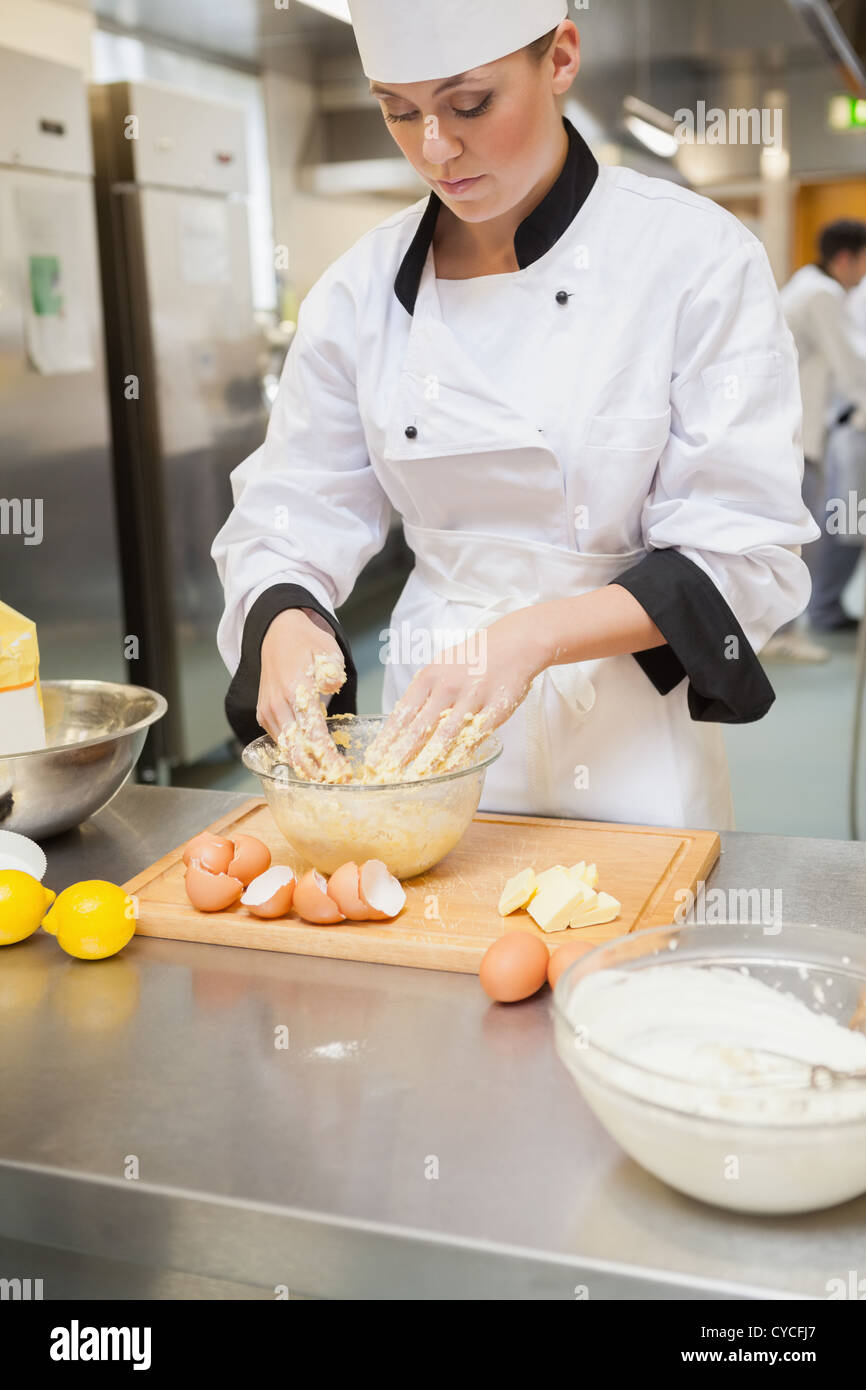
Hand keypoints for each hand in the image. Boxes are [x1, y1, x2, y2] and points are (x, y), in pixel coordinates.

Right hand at [257, 608, 348, 781]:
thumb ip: (331, 670)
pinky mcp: (263, 714)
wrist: (277, 634)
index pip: (312, 730)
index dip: (326, 754)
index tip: (341, 771)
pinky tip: (309, 763)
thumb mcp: (327, 649)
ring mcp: (268, 710)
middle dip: (315, 768)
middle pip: (295, 746)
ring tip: (324, 777)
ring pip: (285, 747)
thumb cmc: (307, 644)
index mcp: (295, 688)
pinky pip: (278, 740)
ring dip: (304, 764)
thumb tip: (330, 684)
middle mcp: (277, 703)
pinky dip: (293, 753)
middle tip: (336, 781)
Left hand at [365, 609, 550, 778]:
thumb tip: (400, 724)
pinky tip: (449, 769)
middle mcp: (447, 687)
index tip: (375, 759)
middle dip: (400, 754)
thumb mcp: (440, 668)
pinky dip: (461, 754)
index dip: (387, 739)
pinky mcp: (496, 708)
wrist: (514, 643)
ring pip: (446, 733)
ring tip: (414, 777)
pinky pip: (475, 735)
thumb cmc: (473, 659)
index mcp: (429, 677)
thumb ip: (422, 695)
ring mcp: (472, 697)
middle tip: (387, 774)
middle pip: (419, 726)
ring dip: (428, 758)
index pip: (402, 713)